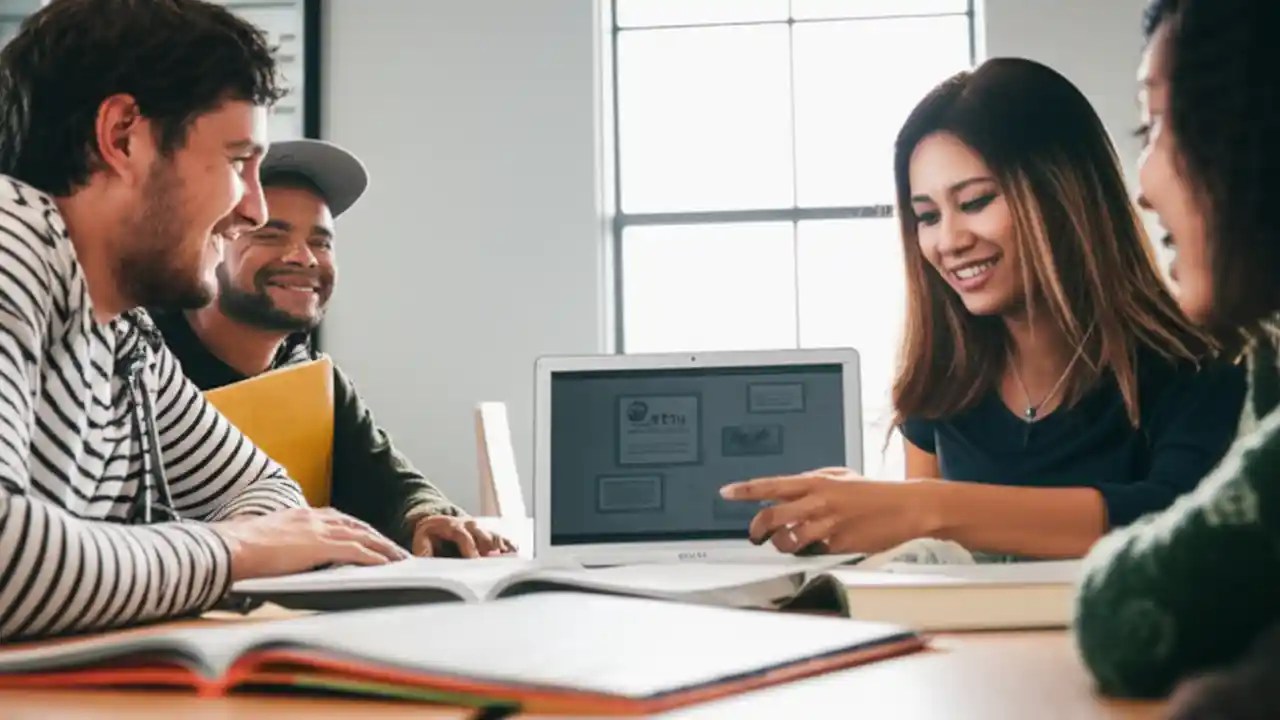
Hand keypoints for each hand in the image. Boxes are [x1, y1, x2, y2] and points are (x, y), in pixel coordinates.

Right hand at [213, 507, 409, 580]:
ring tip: (398, 557)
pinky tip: (387, 565)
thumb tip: (275, 557)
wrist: (226, 548)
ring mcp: (317, 531)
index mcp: (297, 517)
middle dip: (376, 536)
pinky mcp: (320, 546)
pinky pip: (357, 551)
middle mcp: (311, 518)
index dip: (355, 528)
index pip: (336, 519)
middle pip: (355, 525)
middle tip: (392, 548)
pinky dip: (375, 557)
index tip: (367, 535)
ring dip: (383, 547)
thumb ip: (276, 546)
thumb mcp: (261, 541)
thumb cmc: (234, 550)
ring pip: (363, 536)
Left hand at [411, 515, 516, 557]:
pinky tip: (517, 560)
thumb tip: (421, 560)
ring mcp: (483, 530)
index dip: (470, 549)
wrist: (440, 521)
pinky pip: (505, 542)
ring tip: (512, 564)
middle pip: (485, 537)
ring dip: (503, 552)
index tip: (475, 561)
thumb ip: (423, 551)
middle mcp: (472, 526)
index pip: (464, 536)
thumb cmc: (431, 534)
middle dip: (490, 552)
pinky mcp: (492, 536)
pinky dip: (510, 550)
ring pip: (497, 539)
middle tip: (497, 567)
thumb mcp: (422, 539)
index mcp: (455, 526)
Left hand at [719, 467, 933, 555]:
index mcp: (817, 483)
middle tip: (754, 535)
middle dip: (757, 529)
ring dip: (782, 544)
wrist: (907, 507)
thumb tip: (789, 488)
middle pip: (772, 517)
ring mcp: (827, 525)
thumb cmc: (874, 492)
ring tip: (789, 542)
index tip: (726, 493)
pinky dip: (811, 550)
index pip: (772, 485)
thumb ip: (812, 482)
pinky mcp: (838, 545)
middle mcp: (818, 502)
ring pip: (788, 539)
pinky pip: (813, 552)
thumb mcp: (840, 476)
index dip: (746, 490)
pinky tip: (822, 544)